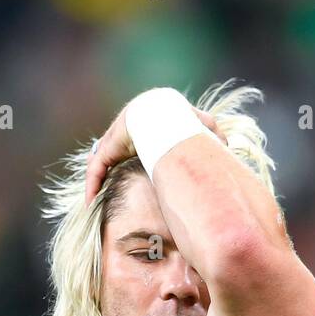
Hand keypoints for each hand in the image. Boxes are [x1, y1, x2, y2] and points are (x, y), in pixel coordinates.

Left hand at [84, 95, 226, 203]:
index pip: (136, 141)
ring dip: (97, 179)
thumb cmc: (185, 118)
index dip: (134, 155)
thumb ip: (212, 133)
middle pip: (114, 152)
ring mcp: (116, 139)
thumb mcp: (204, 124)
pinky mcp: (108, 148)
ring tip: (94, 197)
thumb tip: (225, 145)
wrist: (166, 115)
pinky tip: (89, 200)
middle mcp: (128, 131)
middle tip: (107, 187)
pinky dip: (93, 184)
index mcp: (147, 125)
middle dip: (109, 167)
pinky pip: (96, 168)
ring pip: (101, 162)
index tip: (135, 171)